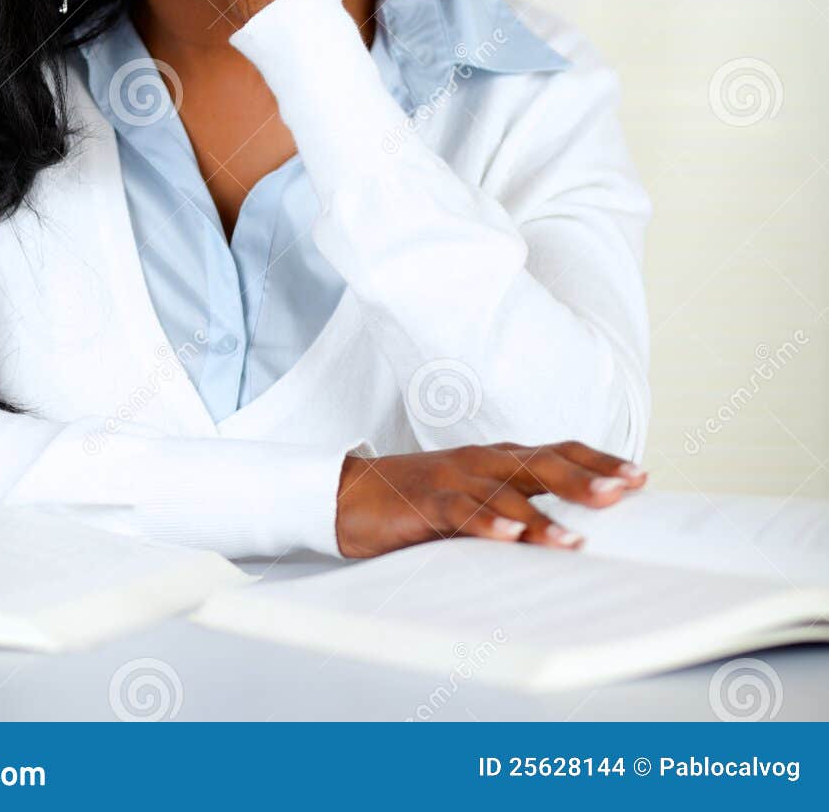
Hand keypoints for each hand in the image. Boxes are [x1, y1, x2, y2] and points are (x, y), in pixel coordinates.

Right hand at [335, 441, 646, 558]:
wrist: (350, 494)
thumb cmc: (423, 500)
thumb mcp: (479, 497)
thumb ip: (520, 504)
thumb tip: (579, 529)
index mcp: (499, 458)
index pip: (557, 451)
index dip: (598, 461)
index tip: (640, 477)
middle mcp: (482, 461)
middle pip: (541, 464)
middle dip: (584, 478)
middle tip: (623, 493)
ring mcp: (453, 480)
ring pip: (504, 492)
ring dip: (541, 516)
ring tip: (575, 539)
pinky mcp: (424, 503)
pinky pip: (459, 513)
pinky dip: (485, 524)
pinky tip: (508, 538)